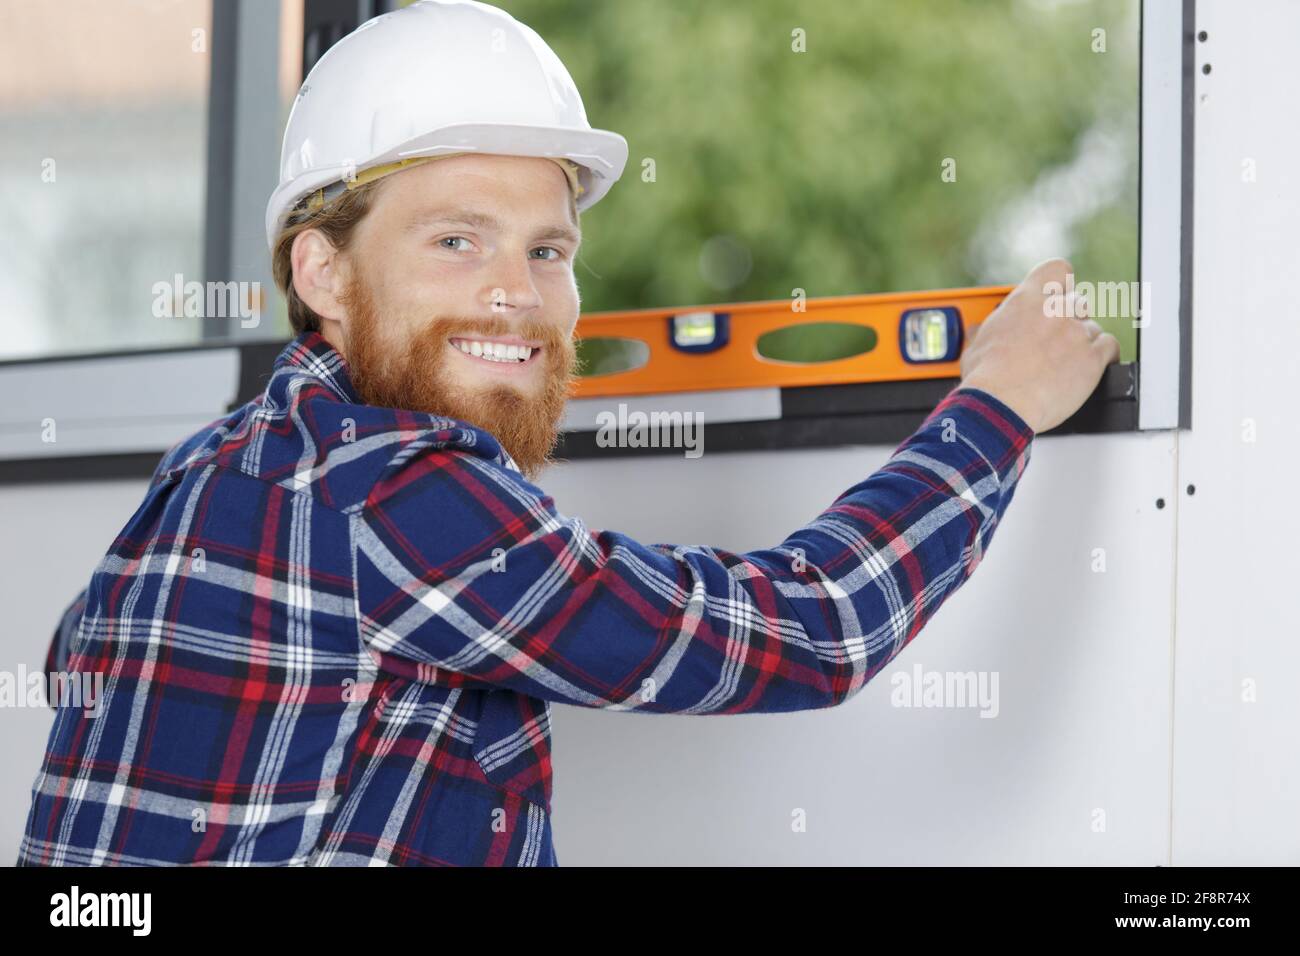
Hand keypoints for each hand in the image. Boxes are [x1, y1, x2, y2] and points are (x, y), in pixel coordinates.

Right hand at [959, 258, 1120, 433]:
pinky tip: (1092, 365)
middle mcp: (1054, 310)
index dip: (1061, 284)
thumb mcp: (976, 346)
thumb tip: (977, 333)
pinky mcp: (1092, 359)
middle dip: (1071, 319)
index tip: (1056, 296)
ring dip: (1083, 342)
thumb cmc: (985, 379)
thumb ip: (987, 331)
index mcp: (1026, 300)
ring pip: (1093, 327)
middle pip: (1078, 302)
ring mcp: (1076, 333)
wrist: (1000, 406)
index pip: (1058, 269)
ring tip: (1066, 362)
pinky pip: (1110, 347)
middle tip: (1058, 338)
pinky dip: (1104, 355)